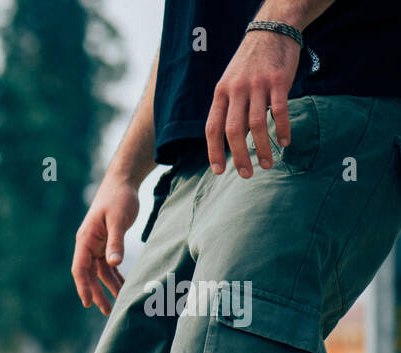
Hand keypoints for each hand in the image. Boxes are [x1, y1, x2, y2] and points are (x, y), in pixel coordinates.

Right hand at [71, 175, 137, 315]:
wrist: (122, 182)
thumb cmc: (119, 198)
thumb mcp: (119, 219)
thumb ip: (116, 241)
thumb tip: (114, 263)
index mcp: (85, 239)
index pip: (80, 268)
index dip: (83, 286)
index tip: (87, 303)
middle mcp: (88, 244)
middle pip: (89, 274)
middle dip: (96, 293)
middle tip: (106, 311)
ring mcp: (97, 245)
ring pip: (100, 272)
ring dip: (108, 287)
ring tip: (119, 303)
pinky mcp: (106, 243)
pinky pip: (109, 265)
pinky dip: (115, 276)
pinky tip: (123, 286)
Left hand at [205, 29, 300, 176]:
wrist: (270, 32)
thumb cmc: (249, 65)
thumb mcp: (230, 84)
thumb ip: (228, 109)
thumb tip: (228, 142)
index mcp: (220, 93)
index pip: (212, 128)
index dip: (214, 152)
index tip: (219, 171)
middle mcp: (236, 90)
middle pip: (233, 131)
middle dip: (238, 157)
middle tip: (246, 174)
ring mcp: (257, 85)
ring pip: (256, 125)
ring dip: (262, 148)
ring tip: (268, 164)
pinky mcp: (279, 81)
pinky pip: (279, 111)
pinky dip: (282, 129)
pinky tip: (285, 142)